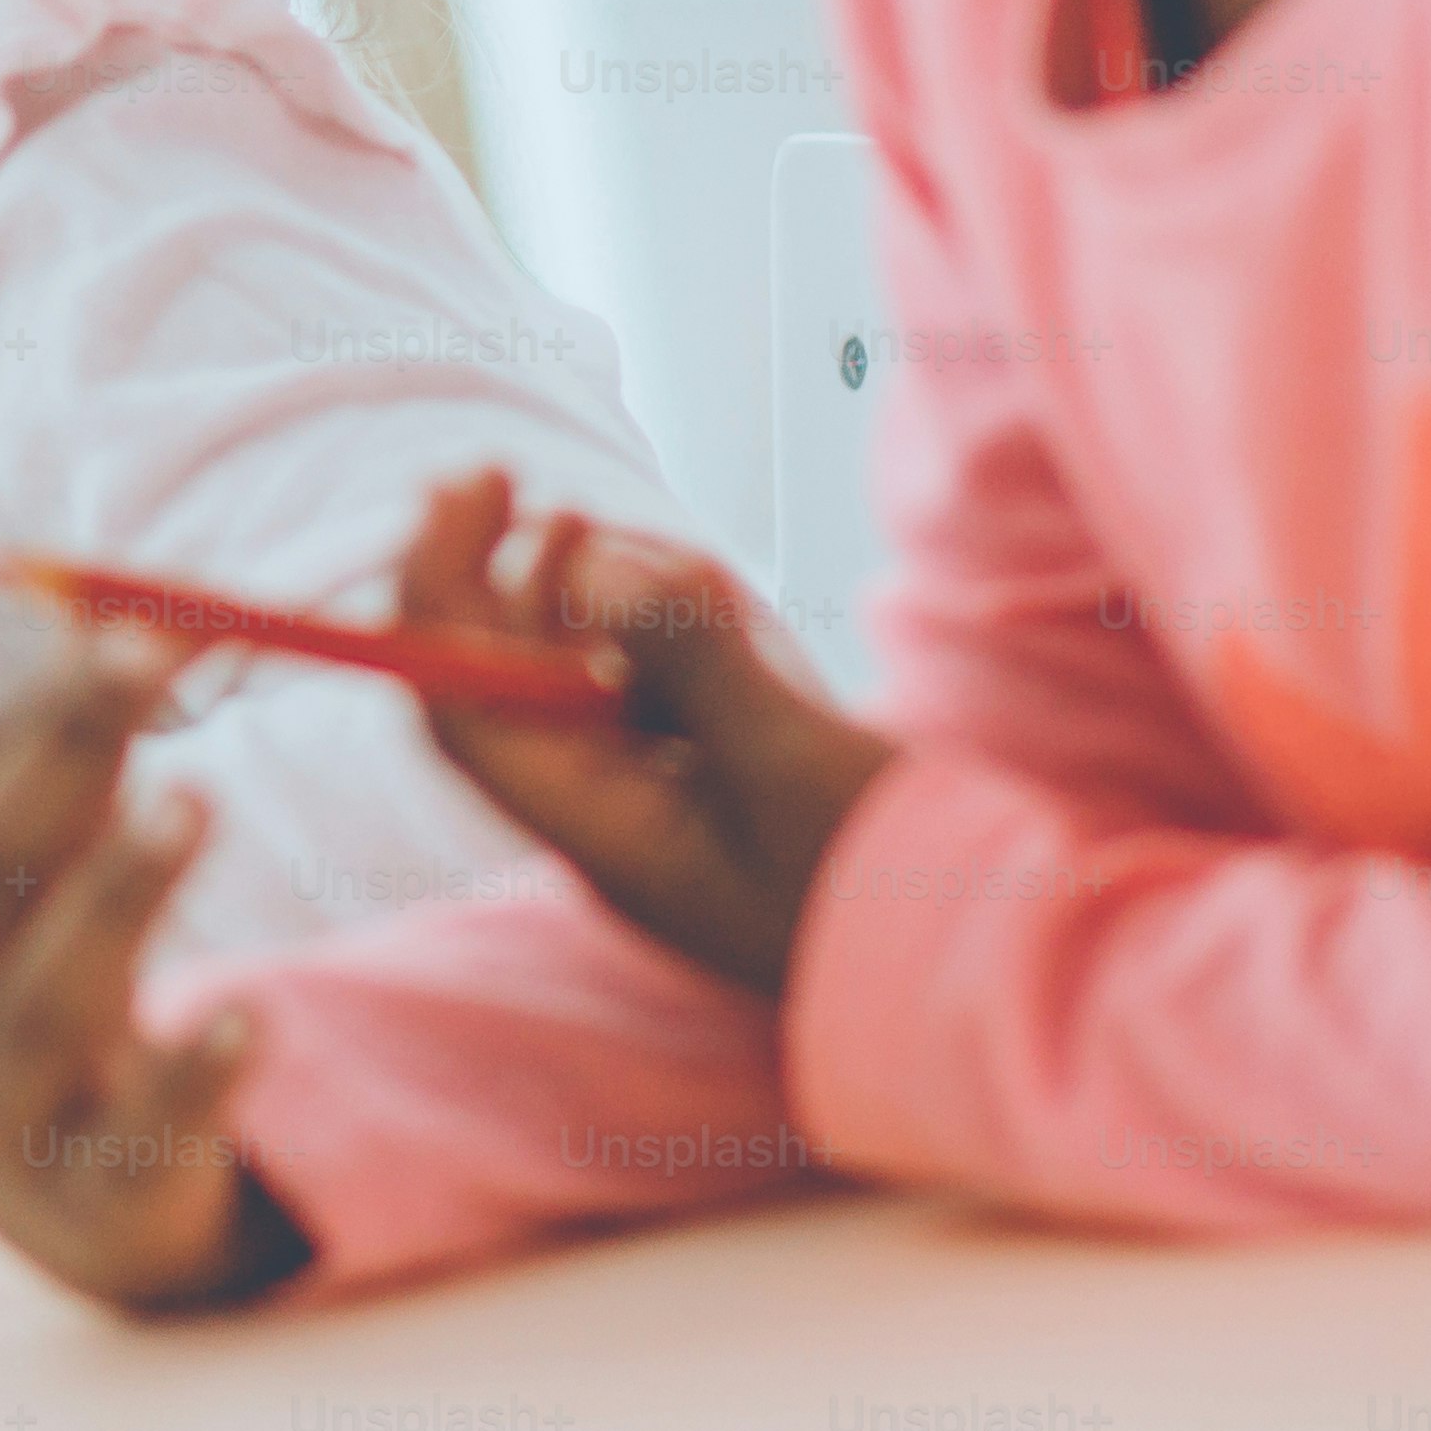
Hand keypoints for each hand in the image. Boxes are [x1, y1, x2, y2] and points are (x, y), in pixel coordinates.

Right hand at [0, 634, 312, 1313]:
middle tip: (144, 661)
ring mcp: (6, 1123)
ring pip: (39, 1005)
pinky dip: (189, 1077)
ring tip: (192, 801)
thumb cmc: (54, 1020)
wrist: (70, 1223)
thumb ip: (54, 784)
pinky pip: (138, 1143)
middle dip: (60, 761)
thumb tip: (96, 614)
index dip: (35, 716)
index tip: (121, 628)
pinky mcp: (100, 1205)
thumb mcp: (31, 907)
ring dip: (112, 895)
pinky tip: (248, 1017)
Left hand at [381, 471, 899, 995]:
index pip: (465, 711)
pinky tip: (687, 582)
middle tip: (485, 475)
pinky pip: (651, 696)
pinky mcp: (727, 785)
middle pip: (504, 689)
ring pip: (573, 683)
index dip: (436, 600)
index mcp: (599, 835)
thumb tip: (595, 571)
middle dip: (482, 581)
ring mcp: (669, 804)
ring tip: (576, 519)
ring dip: (566, 597)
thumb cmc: (889, 880)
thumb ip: (686, 658)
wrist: (994, 955)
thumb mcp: (785, 757)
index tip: (451, 501)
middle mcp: (614, 822)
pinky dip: (650, 630)